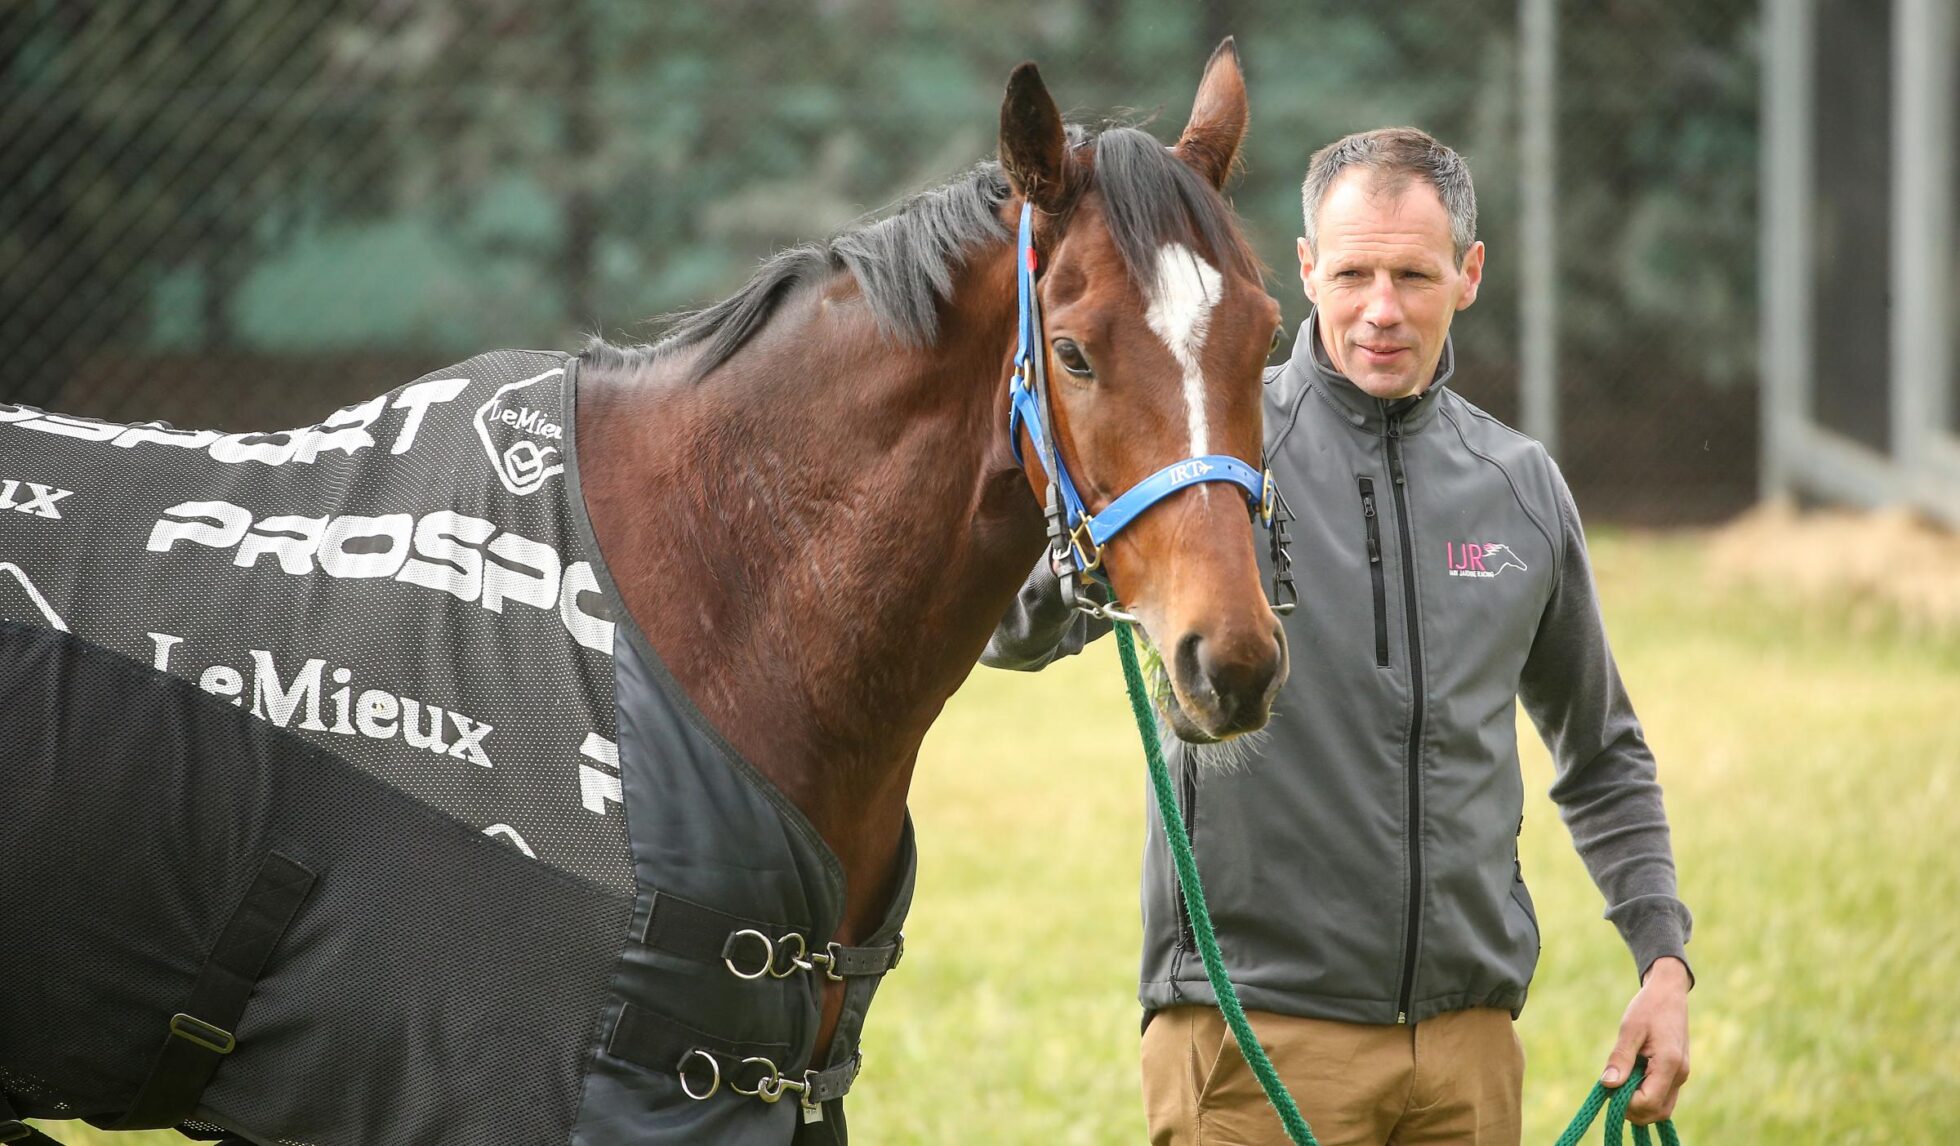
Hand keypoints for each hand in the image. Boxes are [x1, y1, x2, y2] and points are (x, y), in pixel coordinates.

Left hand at [1601, 956, 1690, 1123]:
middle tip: (1613, 1087)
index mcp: (1670, 1064)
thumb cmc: (1648, 1007)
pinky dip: (1645, 1096)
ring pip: (1661, 1109)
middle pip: (1657, 1113)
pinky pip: (1663, 1097)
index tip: (1610, 1086)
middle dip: (1632, 1109)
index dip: (1626, 1102)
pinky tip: (1630, 1080)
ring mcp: (1680, 1076)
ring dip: (1638, 1104)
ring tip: (1621, 1081)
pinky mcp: (1676, 1073)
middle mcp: (1680, 1075)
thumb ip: (1620, 1058)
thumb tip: (1607, 1085)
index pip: (1648, 1102)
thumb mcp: (1630, 1029)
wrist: (1669, 993)